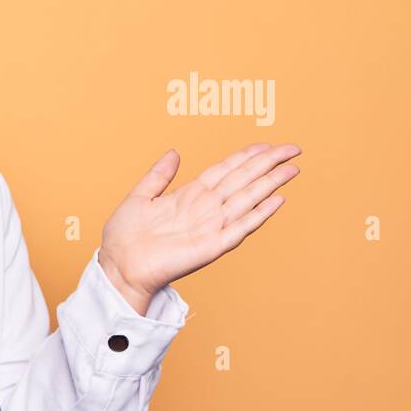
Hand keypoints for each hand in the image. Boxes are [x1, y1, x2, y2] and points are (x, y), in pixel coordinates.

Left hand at [98, 142, 300, 313]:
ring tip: (292, 168)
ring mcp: (210, 227)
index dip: (246, 156)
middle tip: (293, 148)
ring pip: (247, 199)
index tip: (267, 144)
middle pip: (243, 180)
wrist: (118, 266)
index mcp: (189, 195)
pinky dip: (259, 214)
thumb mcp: (139, 197)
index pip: (226, 170)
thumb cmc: (124, 237)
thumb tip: (173, 152)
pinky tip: (277, 200)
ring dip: (270, 184)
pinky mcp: (211, 246)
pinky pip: (240, 228)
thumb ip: (158, 175)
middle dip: (268, 163)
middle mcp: (205, 209)